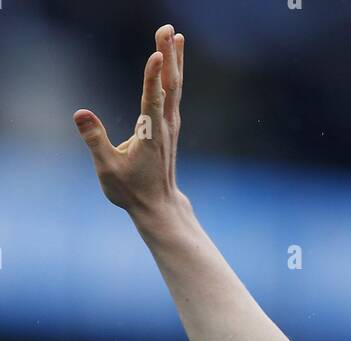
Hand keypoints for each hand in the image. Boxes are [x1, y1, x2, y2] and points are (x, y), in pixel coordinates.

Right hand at [73, 24, 185, 218]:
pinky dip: (174, 75)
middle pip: (170, 85)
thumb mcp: (107, 169)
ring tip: (174, 35)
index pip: (153, 100)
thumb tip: (80, 114)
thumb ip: (95, 140)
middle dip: (168, 55)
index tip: (157, 53)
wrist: (158, 207)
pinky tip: (172, 62)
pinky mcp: (169, 127)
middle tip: (167, 28)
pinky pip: (173, 94)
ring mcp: (170, 126)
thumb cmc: (132, 191)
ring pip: (175, 87)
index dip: (154, 76)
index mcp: (150, 134)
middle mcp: (164, 126)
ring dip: (174, 59)